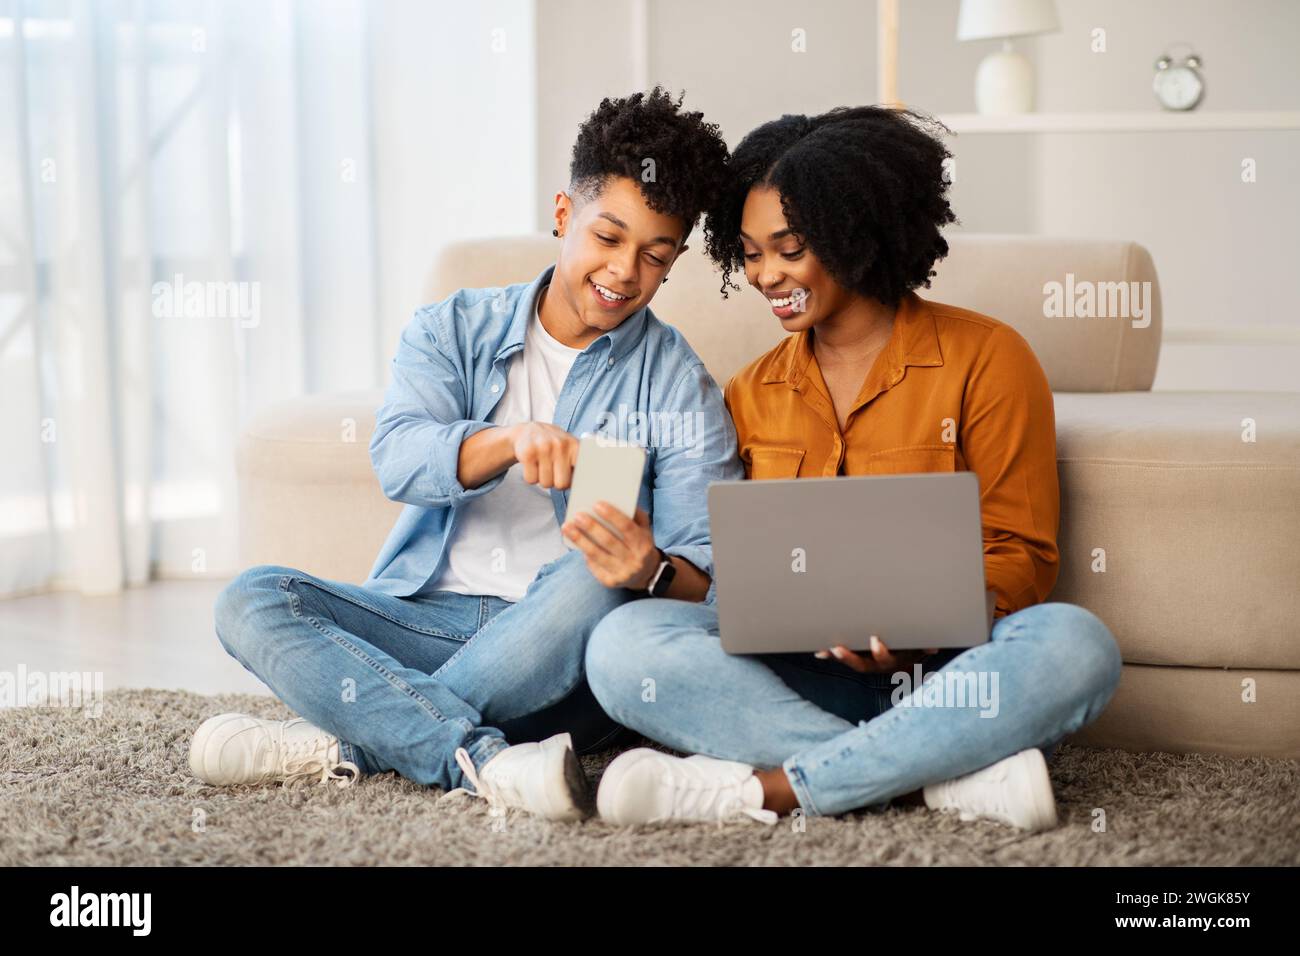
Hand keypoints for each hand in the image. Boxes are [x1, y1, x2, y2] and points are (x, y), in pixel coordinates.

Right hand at [510, 423, 578, 488]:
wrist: (528, 431)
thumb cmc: (552, 445)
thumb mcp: (569, 449)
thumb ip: (579, 465)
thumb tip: (583, 485)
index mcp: (574, 445)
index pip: (582, 473)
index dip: (575, 481)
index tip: (572, 479)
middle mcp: (561, 445)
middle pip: (562, 484)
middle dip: (557, 482)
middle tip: (553, 471)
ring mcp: (544, 447)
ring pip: (546, 483)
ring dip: (543, 479)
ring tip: (542, 466)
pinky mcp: (528, 452)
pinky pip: (531, 479)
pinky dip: (530, 476)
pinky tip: (533, 464)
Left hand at [562, 503, 658, 589]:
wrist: (646, 574)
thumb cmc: (640, 545)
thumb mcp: (645, 530)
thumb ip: (635, 516)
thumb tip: (617, 500)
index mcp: (644, 544)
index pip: (627, 528)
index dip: (612, 516)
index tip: (597, 504)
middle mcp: (634, 560)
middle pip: (609, 542)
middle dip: (592, 527)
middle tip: (578, 515)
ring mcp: (622, 573)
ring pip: (597, 555)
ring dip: (580, 540)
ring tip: (567, 527)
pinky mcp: (610, 582)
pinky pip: (594, 566)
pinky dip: (584, 554)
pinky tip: (575, 542)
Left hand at [814, 635, 938, 673]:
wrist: (913, 659)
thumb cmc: (916, 647)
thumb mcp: (922, 646)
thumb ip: (925, 646)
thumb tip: (934, 647)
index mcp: (893, 661)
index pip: (885, 659)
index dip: (879, 652)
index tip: (874, 641)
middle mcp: (878, 665)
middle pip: (862, 664)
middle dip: (849, 657)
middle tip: (837, 648)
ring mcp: (867, 663)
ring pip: (850, 662)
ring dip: (836, 656)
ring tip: (824, 651)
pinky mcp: (858, 658)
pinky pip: (842, 658)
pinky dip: (830, 655)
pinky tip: (818, 652)